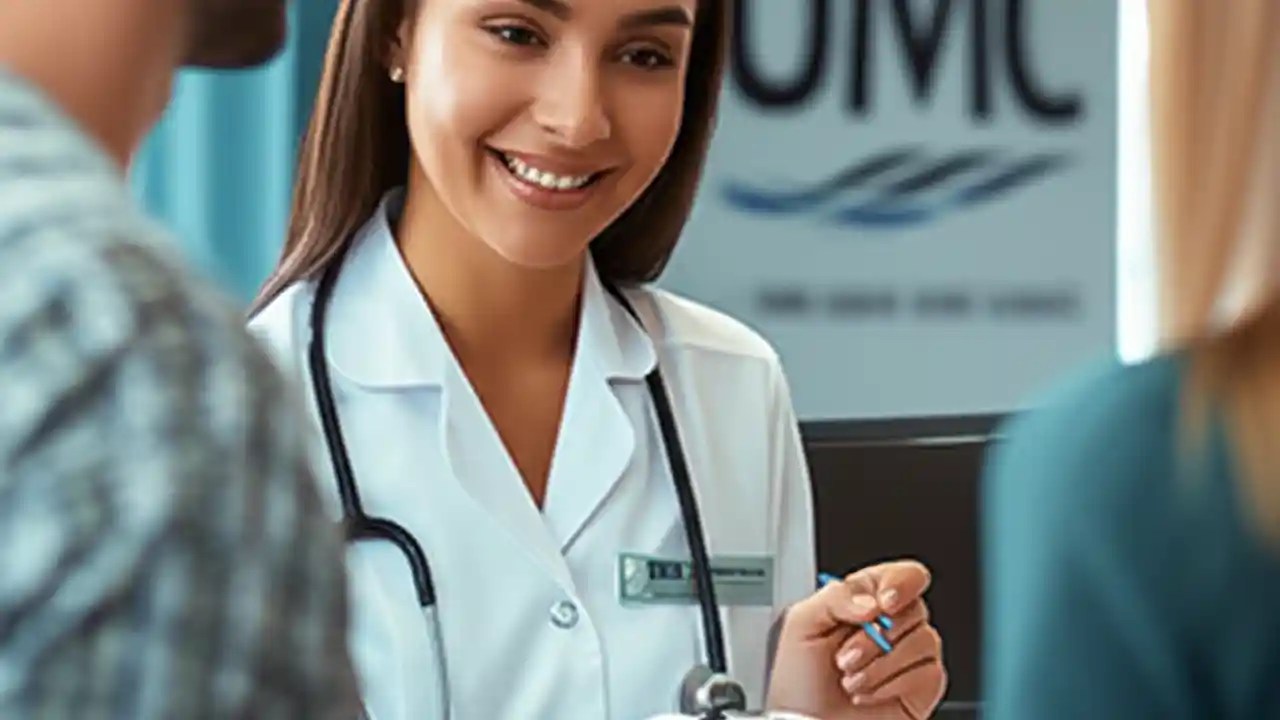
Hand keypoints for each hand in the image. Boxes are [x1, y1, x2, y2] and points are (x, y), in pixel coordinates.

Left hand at [765, 560, 945, 718]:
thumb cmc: (799, 682)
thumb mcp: (802, 624)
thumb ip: (836, 597)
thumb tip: (874, 600)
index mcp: (865, 603)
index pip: (902, 576)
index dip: (901, 583)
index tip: (882, 604)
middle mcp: (890, 626)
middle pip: (915, 609)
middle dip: (875, 637)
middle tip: (845, 657)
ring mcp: (908, 657)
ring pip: (924, 641)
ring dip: (879, 665)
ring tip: (849, 680)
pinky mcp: (921, 687)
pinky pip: (928, 673)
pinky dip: (891, 685)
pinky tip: (866, 695)